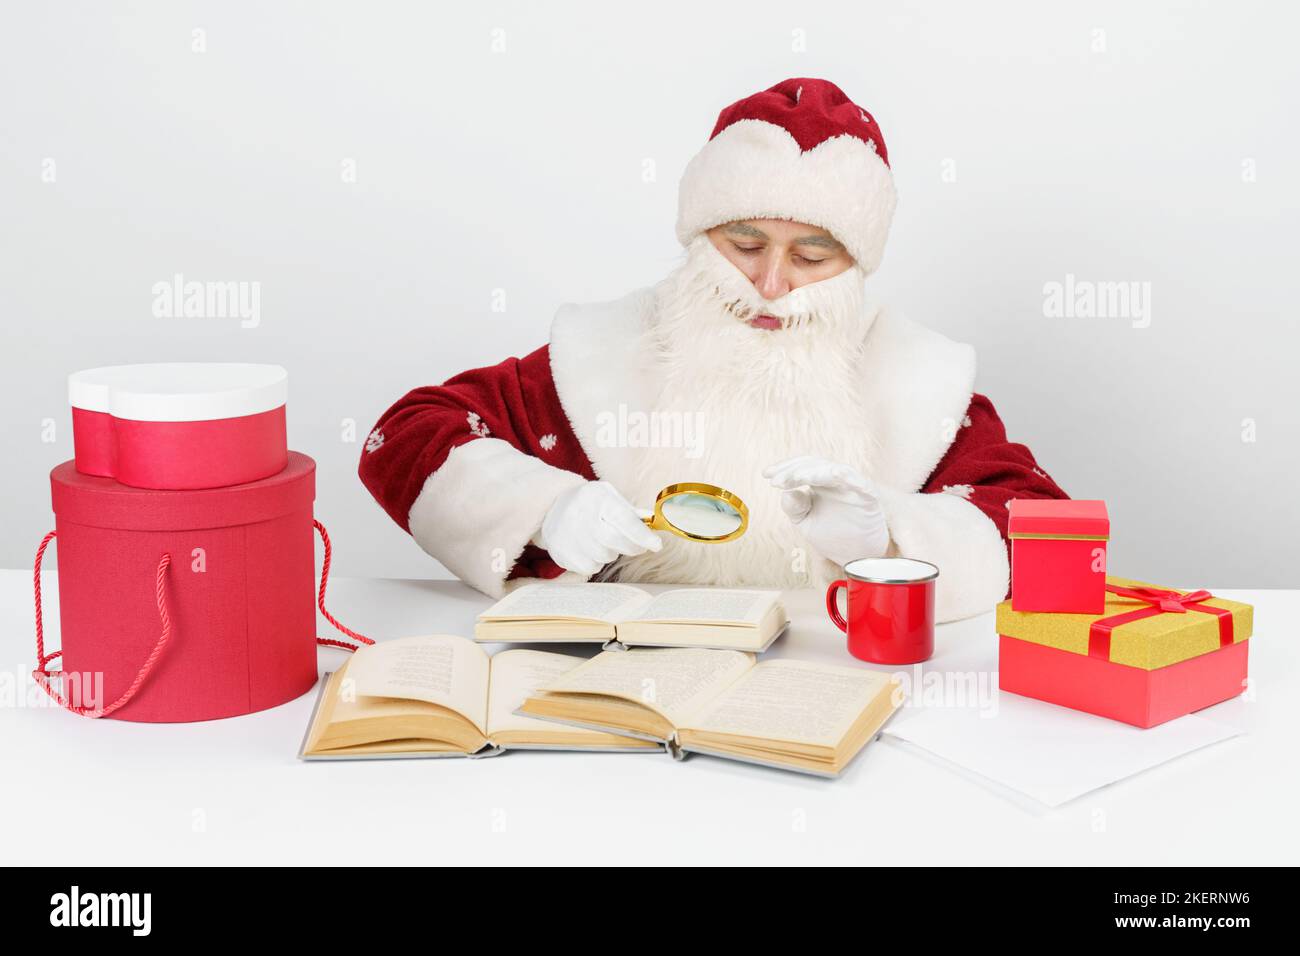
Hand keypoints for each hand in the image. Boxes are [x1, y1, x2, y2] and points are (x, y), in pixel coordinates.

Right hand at [535, 480, 661, 576]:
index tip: (656, 545)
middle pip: (614, 541)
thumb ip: (631, 512)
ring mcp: (567, 535)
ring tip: (603, 541)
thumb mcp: (610, 497)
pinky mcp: (560, 553)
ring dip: (611, 553)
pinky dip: (596, 562)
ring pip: (603, 557)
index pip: (623, 519)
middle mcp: (579, 514)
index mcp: (596, 497)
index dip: (642, 535)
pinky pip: (589, 568)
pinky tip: (590, 549)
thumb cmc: (590, 503)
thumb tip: (654, 524)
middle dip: (632, 546)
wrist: (551, 507)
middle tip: (638, 545)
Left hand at [762, 456, 889, 567]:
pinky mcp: (868, 497)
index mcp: (820, 483)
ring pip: (836, 471)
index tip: (767, 475)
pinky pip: (861, 483)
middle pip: (816, 465)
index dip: (785, 469)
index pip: (802, 467)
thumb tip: (786, 493)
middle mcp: (835, 481)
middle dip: (795, 471)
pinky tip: (836, 474)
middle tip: (778, 481)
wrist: (856, 557)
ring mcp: (852, 487)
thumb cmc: (832, 535)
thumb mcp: (806, 522)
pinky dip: (850, 478)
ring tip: (799, 477)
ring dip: (817, 472)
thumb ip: (794, 508)